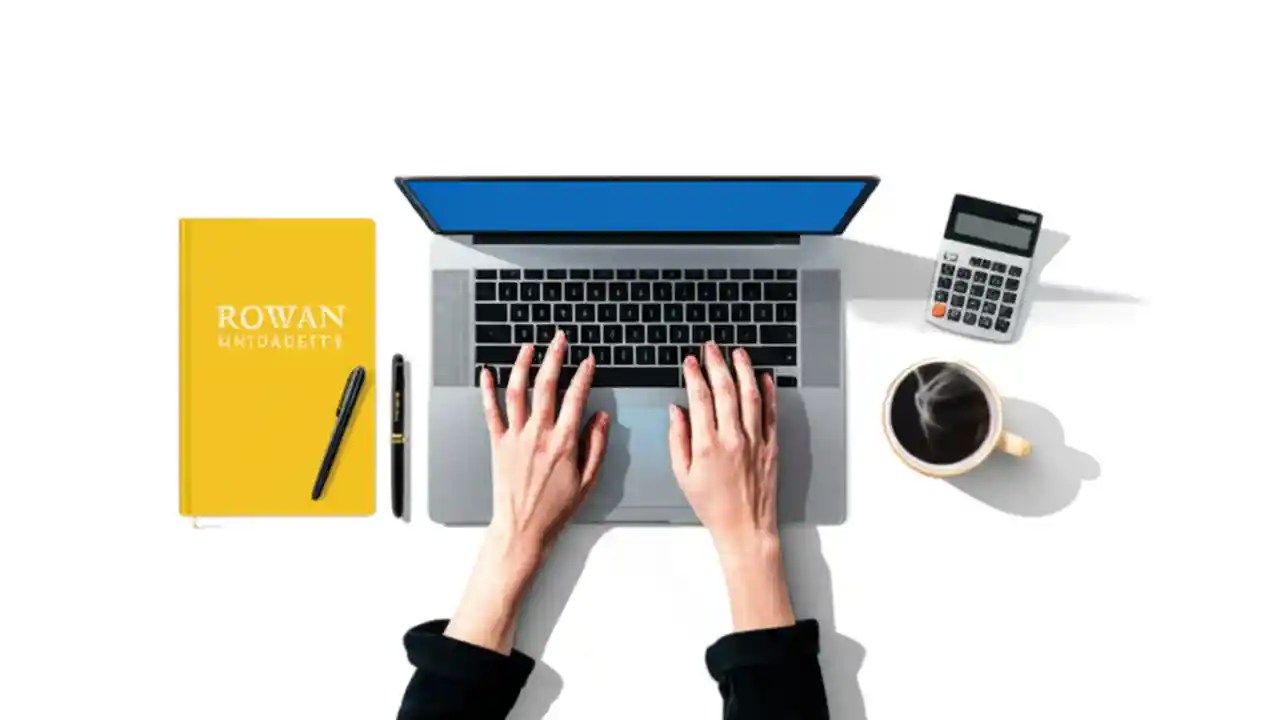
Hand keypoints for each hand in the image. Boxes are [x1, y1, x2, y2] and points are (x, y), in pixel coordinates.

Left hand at [445, 332, 608, 652]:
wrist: (523, 529)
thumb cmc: (556, 509)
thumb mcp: (588, 481)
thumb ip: (597, 446)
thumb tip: (602, 418)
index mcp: (564, 443)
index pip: (577, 398)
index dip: (584, 375)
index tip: (588, 361)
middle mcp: (539, 435)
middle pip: (547, 386)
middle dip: (554, 357)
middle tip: (560, 339)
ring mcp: (515, 438)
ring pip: (518, 392)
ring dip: (523, 365)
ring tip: (529, 347)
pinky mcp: (498, 444)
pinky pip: (491, 412)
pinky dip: (488, 390)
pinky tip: (487, 373)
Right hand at [669, 342, 793, 630]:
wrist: (745, 527)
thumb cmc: (712, 506)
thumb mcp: (683, 476)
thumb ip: (677, 439)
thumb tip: (677, 410)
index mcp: (707, 445)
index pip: (700, 398)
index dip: (694, 375)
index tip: (690, 361)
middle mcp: (733, 439)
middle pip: (725, 390)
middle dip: (717, 364)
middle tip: (712, 347)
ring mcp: (755, 441)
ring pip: (750, 396)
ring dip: (743, 370)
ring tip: (738, 353)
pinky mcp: (771, 446)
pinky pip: (771, 413)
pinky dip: (768, 393)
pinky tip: (763, 378)